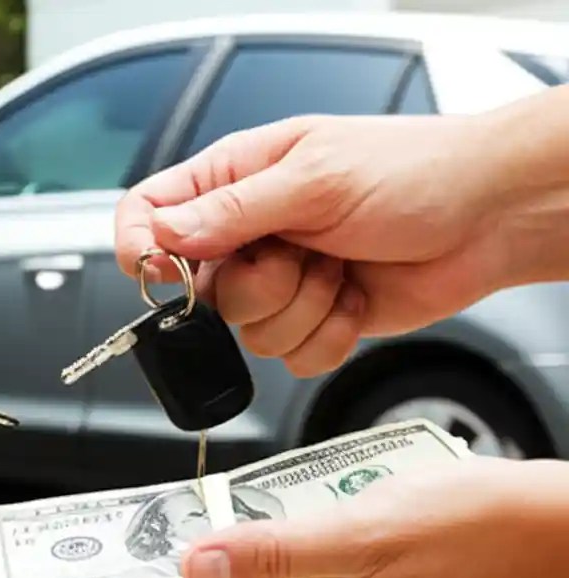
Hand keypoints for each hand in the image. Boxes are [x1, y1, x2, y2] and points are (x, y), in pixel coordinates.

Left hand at [110, 457, 568, 577]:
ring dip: (212, 558)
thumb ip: (277, 550)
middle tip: (120, 560)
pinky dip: (261, 538)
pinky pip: (298, 554)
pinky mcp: (373, 561)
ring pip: (261, 575)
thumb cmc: (481, 529)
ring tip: (166, 535)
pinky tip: (250, 515)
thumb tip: (196, 565)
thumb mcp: (366, 533)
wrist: (559, 527)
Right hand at [114, 111, 536, 376]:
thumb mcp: (313, 179)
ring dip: (300, 309)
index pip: (150, 212)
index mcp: (235, 180)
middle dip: (255, 285)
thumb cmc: (414, 173)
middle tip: (298, 253)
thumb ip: (230, 211)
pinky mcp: (311, 320)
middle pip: (198, 289)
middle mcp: (250, 234)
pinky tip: (353, 298)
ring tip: (338, 270)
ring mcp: (280, 280)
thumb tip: (164, 233)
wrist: (486, 219)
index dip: (140, 245)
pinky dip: (325, 336)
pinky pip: (288, 356)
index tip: (159, 270)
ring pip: (244, 331)